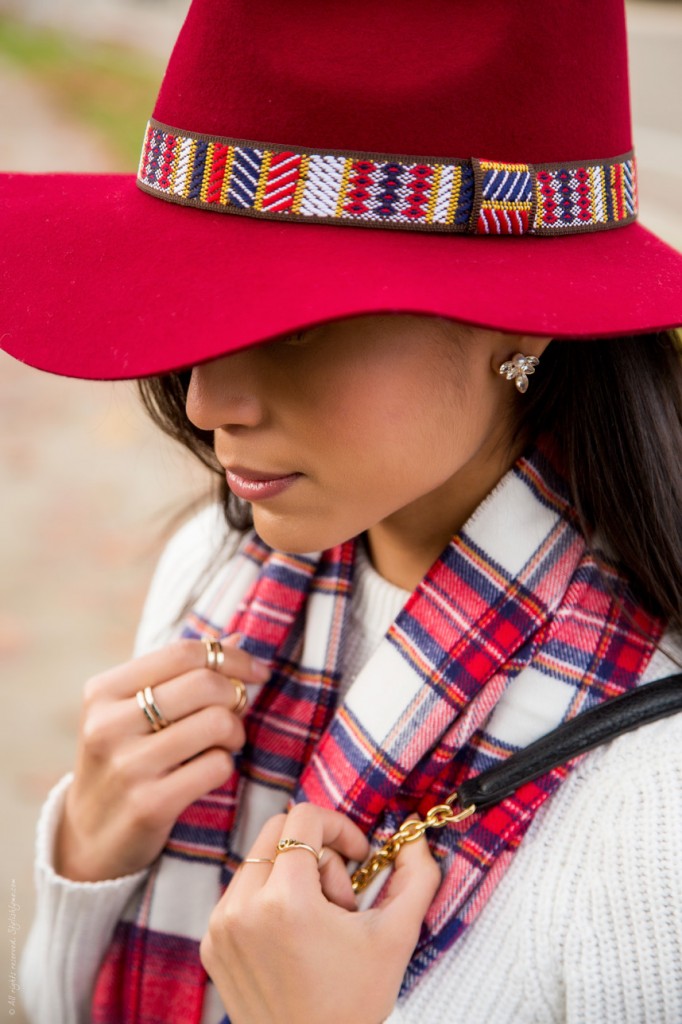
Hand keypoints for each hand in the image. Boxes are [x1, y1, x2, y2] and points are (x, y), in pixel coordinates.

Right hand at [55, 637, 270, 881]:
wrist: (89, 838)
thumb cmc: (125, 758)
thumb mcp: (134, 712)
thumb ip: (181, 674)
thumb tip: (238, 639)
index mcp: (103, 691)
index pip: (184, 653)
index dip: (231, 656)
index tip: (257, 671)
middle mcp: (108, 725)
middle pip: (205, 684)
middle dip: (236, 695)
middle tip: (237, 712)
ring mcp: (127, 766)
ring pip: (217, 723)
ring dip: (235, 732)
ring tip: (225, 742)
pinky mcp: (149, 804)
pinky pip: (217, 766)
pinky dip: (225, 765)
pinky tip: (210, 771)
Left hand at [200, 803, 440, 1023]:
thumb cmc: (354, 1003)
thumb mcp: (396, 936)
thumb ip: (417, 875)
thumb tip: (415, 832)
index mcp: (285, 900)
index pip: (303, 817)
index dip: (339, 826)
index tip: (359, 856)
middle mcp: (242, 907)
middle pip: (277, 829)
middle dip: (315, 849)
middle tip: (340, 894)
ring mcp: (220, 925)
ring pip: (259, 858)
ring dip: (293, 874)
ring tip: (318, 922)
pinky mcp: (210, 942)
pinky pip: (240, 891)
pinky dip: (269, 898)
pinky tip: (293, 939)